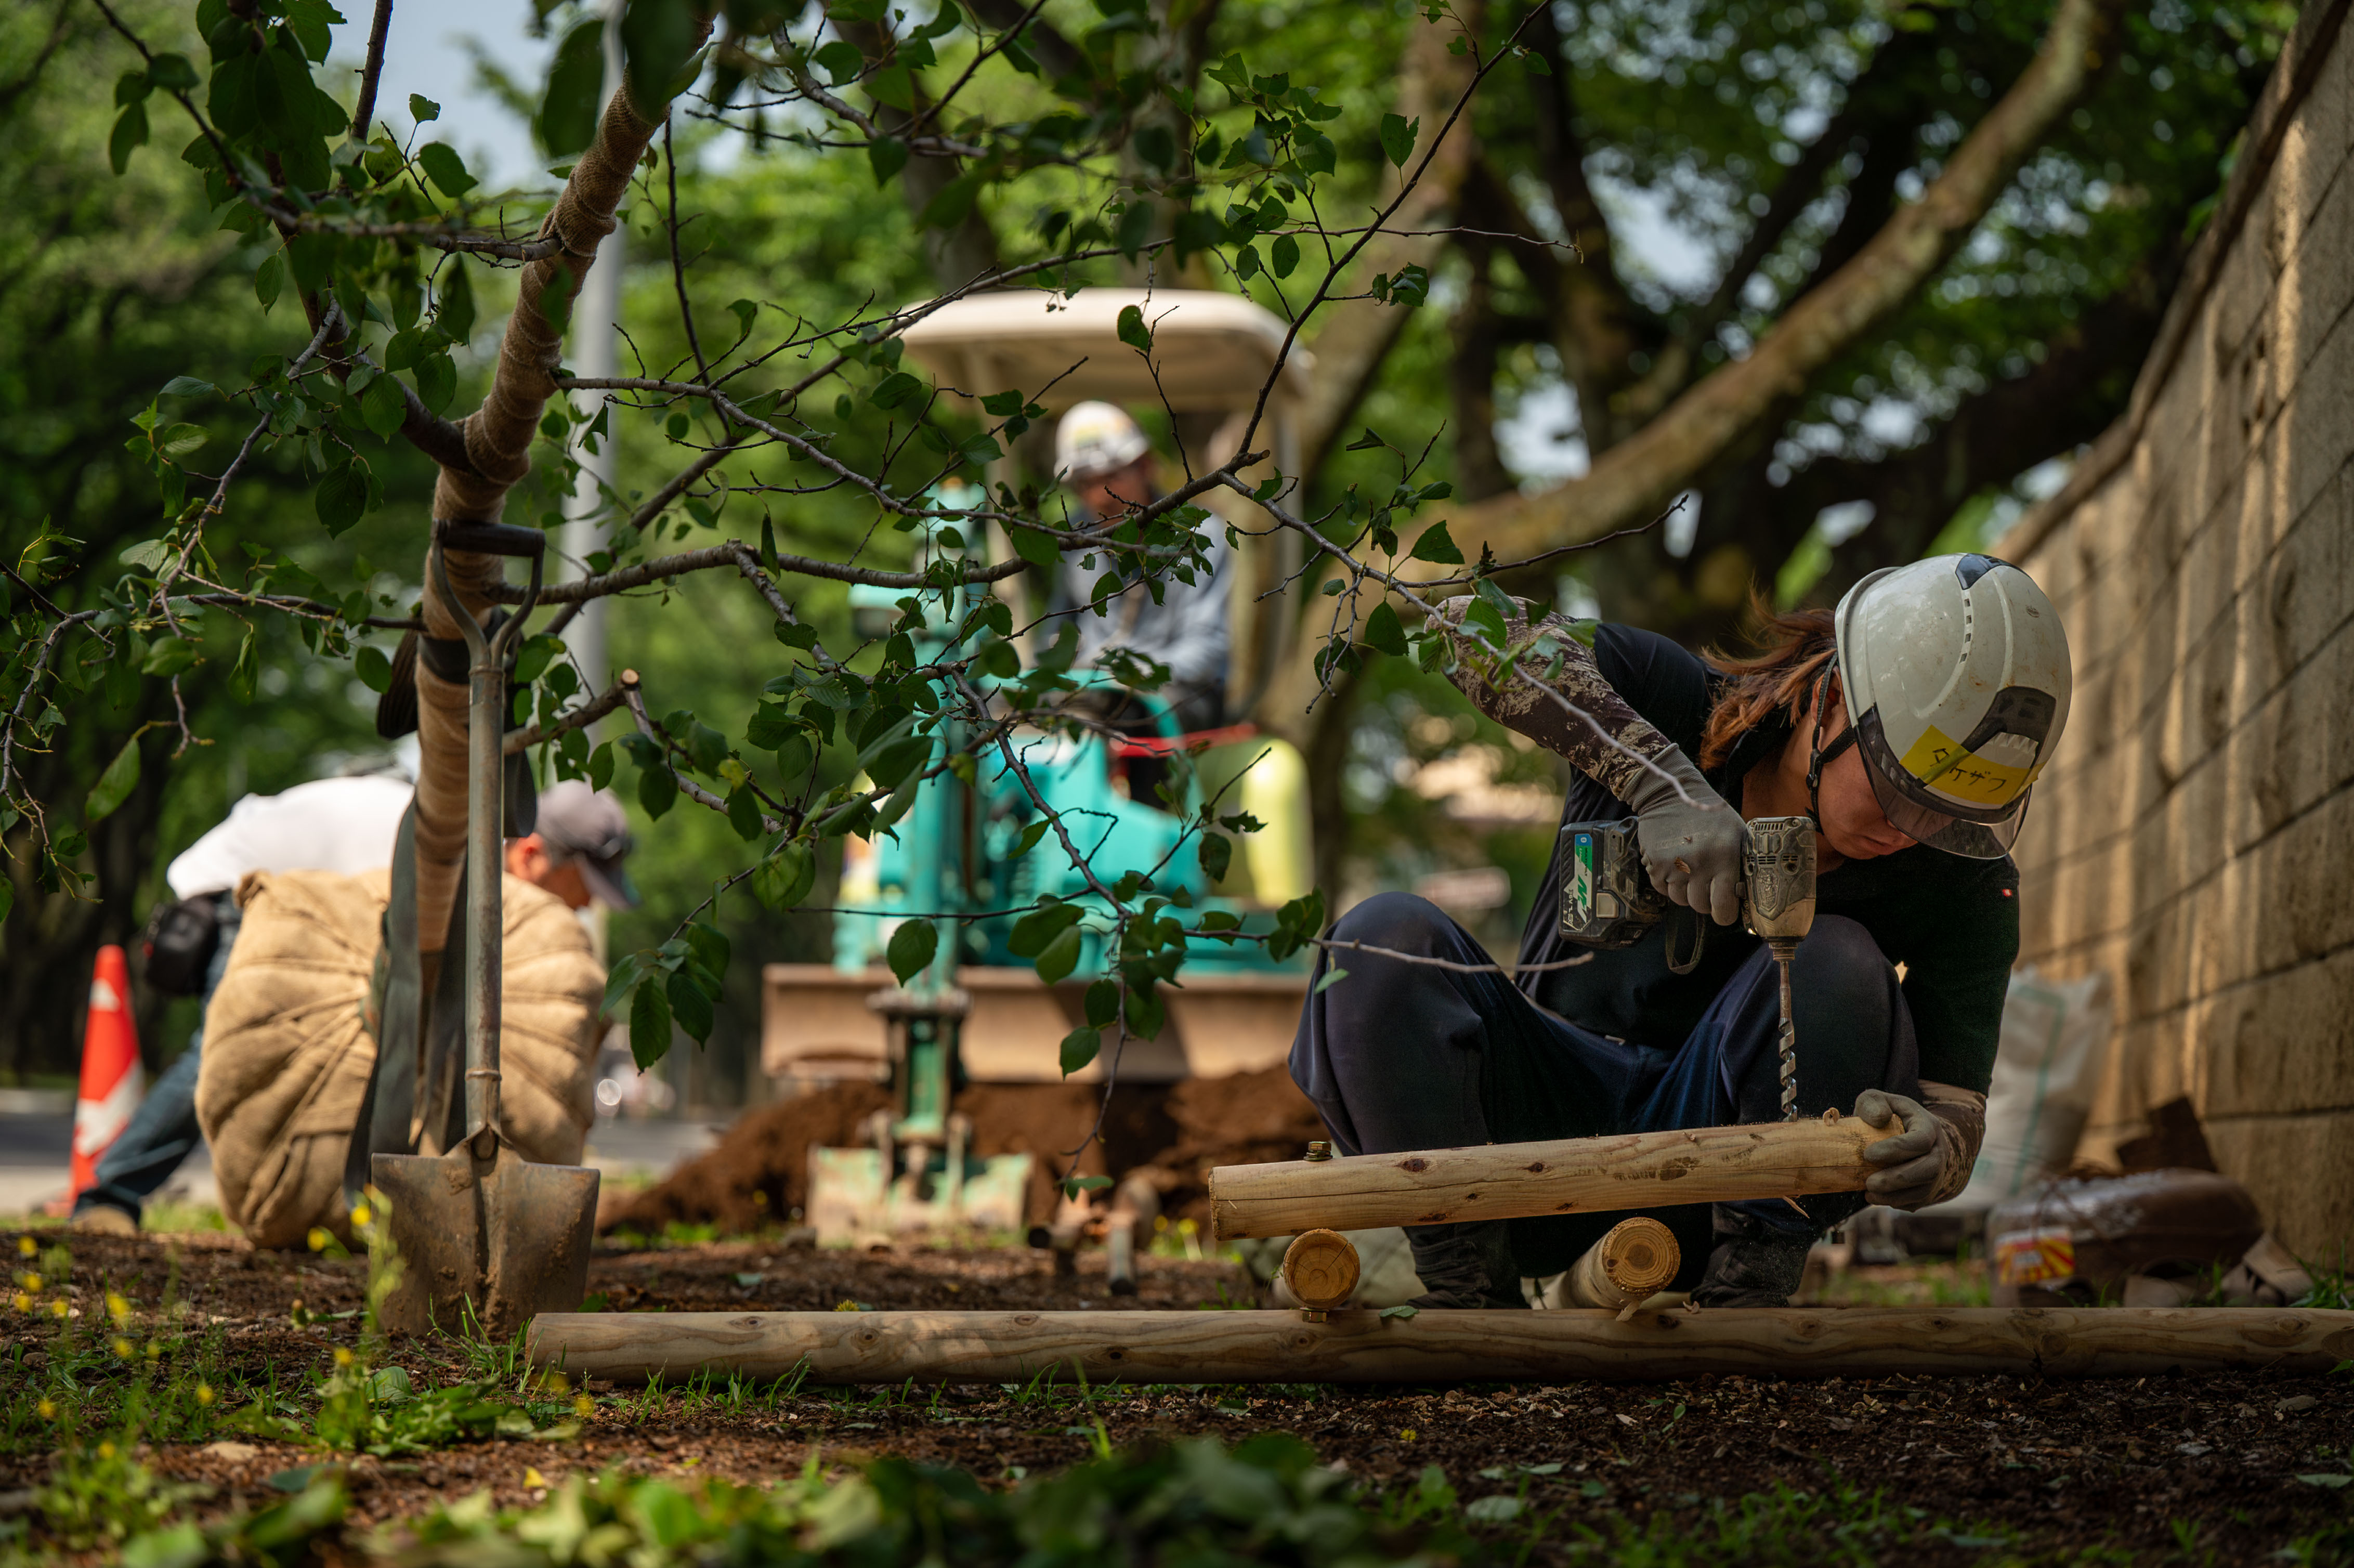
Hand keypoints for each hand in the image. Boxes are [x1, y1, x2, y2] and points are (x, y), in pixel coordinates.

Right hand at [1625, 746, 1744, 925]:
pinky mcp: (1654, 863)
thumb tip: (1745, 894)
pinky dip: (1669, 883)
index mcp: (1724, 856)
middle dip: (1705, 901)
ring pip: (1680, 899)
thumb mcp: (1736, 832)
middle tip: (1708, 887)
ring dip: (1686, 892)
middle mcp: (1698, 864)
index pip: (1723, 905)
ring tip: (1690, 873)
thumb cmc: (1710, 814)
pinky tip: (1675, 867)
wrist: (1672, 794)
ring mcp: (1674, 865)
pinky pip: (1662, 889)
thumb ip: (1741, 862)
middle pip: (1700, 905)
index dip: (1725, 914)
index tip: (1725, 911)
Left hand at [1855, 1084, 1984, 1209]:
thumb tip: (1879, 1117)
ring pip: (1923, 1190)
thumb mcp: (1880, 1101)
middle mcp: (1939, 1152)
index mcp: (1929, 1127)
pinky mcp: (1929, 1191)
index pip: (1920, 1141)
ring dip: (1895, 1196)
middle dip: (1897, 1178)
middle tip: (1869, 1182)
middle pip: (1928, 1170)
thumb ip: (1874, 1103)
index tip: (1867, 1154)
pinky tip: (1876, 1198)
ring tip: (1869, 1193)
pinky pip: (1917, 1202)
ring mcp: (1937, 1174)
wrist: (1914, 1138)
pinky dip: (1897, 1202)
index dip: (1895, 1149)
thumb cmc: (1892, 1118)